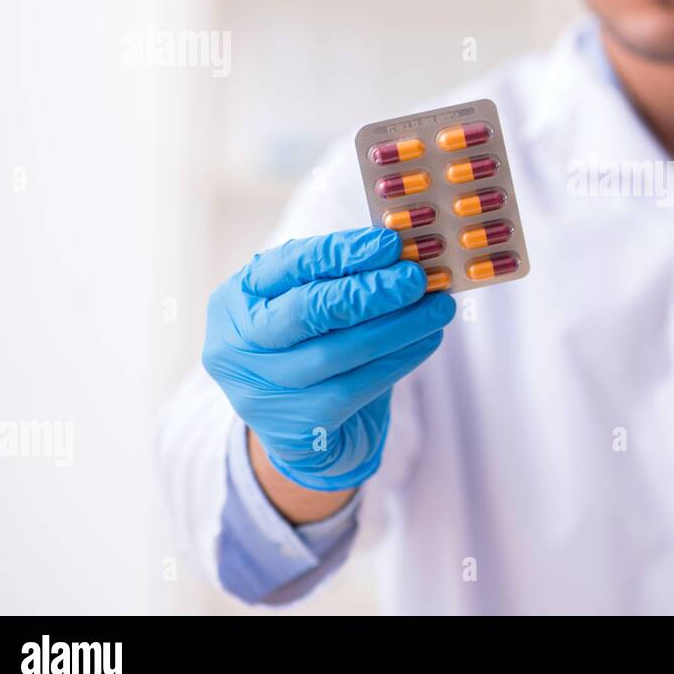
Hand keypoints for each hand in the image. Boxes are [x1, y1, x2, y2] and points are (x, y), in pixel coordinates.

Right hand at [202, 227, 455, 489]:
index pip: (290, 265)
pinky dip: (401, 358)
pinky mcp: (298, 426)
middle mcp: (238, 346)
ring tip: (439, 307)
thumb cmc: (304, 346)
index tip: (391, 244)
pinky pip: (360, 385)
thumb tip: (401, 250)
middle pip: (310, 310)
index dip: (343, 252)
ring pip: (341, 351)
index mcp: (235, 300)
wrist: (294, 429)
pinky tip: (427, 339)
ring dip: (399, 326)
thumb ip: (337, 275)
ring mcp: (264, 390)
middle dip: (371, 291)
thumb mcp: (300, 303)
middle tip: (417, 277)